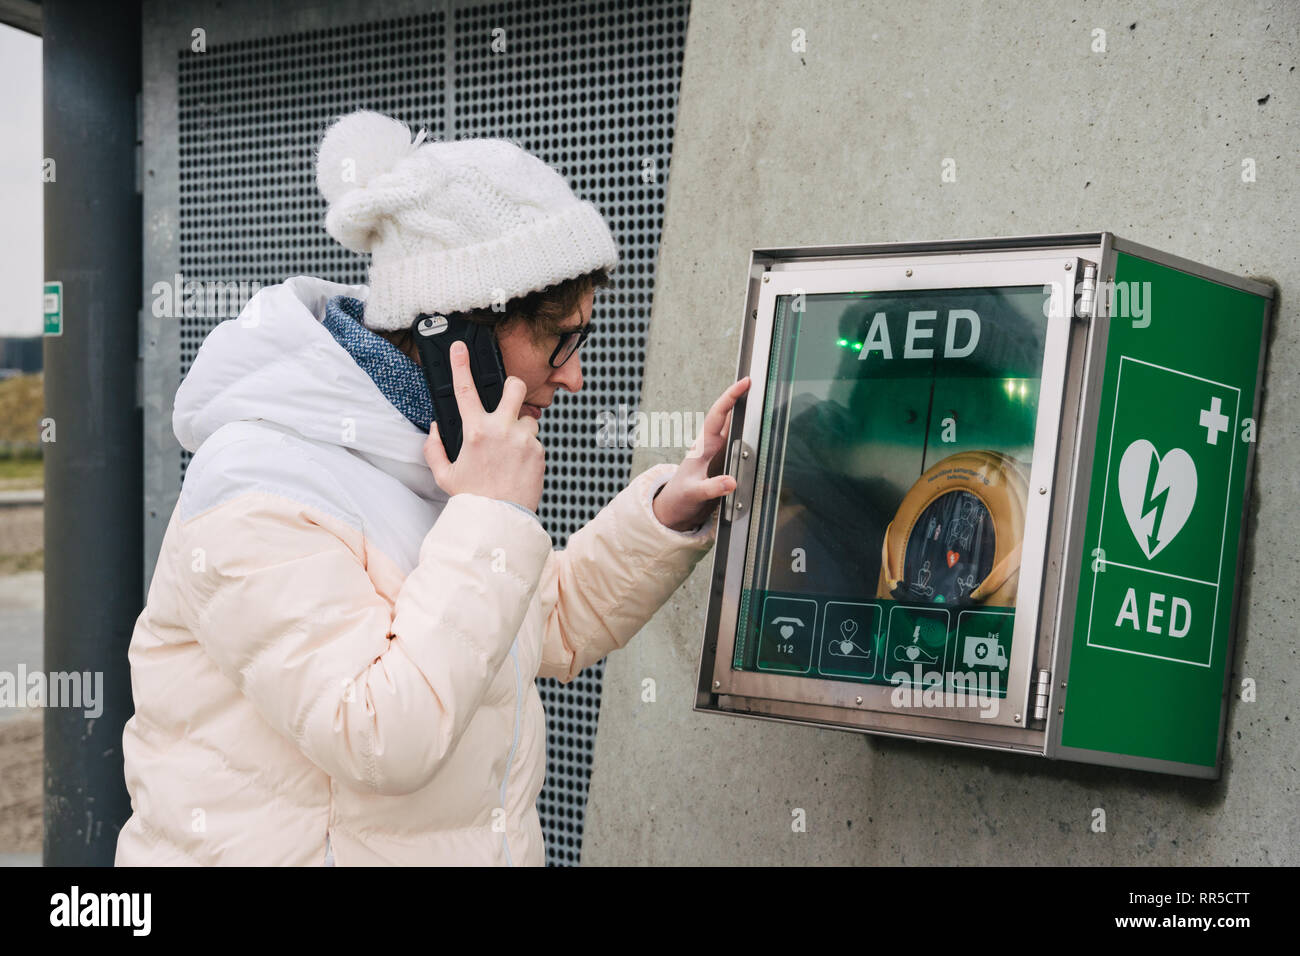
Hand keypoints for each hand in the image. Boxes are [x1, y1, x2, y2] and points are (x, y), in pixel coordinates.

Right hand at [424, 340, 545, 511]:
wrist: (500, 521)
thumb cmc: (472, 498)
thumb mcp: (444, 475)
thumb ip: (435, 448)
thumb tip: (436, 428)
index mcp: (475, 432)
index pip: (465, 390)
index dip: (460, 365)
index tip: (459, 348)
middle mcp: (502, 430)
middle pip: (516, 388)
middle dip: (513, 386)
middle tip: (509, 398)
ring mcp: (524, 440)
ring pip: (528, 419)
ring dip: (521, 428)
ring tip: (510, 450)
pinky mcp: (540, 452)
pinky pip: (535, 442)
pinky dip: (528, 450)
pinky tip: (518, 466)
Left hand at [651, 376, 750, 531]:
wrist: (675, 505)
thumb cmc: (681, 496)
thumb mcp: (695, 493)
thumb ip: (712, 488)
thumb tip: (732, 482)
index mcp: (703, 445)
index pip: (718, 414)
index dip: (731, 397)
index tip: (744, 383)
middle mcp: (709, 443)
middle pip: (726, 413)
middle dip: (739, 395)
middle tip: (755, 380)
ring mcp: (716, 449)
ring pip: (731, 424)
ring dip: (743, 410)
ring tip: (759, 397)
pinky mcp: (721, 458)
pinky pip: (736, 438)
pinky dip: (746, 429)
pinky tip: (758, 425)